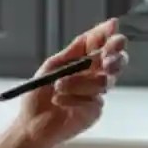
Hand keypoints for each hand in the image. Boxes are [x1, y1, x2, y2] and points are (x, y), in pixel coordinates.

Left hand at [16, 18, 128, 147]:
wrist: (30, 122)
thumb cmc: (39, 93)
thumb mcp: (53, 66)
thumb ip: (73, 52)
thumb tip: (93, 34)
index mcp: (84, 61)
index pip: (100, 43)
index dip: (107, 33)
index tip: (113, 25)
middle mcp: (94, 76)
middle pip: (116, 61)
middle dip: (115, 57)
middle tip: (107, 59)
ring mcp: (96, 94)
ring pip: (102, 81)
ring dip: (78, 82)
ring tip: (57, 86)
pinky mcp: (93, 112)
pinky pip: (92, 101)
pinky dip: (71, 98)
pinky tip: (58, 101)